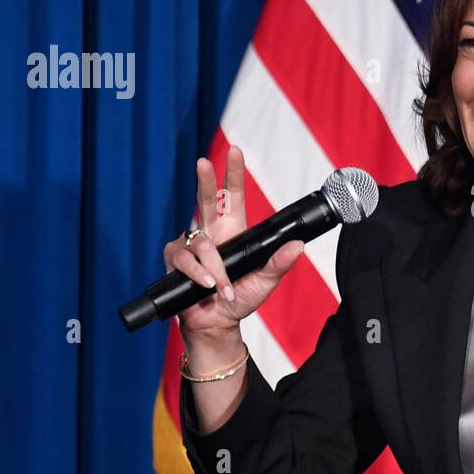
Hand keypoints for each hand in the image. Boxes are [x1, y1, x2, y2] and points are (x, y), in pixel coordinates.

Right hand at [163, 146, 305, 340]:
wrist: (216, 323)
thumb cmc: (240, 298)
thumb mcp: (265, 281)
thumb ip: (279, 263)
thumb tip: (298, 246)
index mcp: (233, 231)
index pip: (233, 196)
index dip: (233, 174)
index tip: (236, 150)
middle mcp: (211, 233)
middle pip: (206, 199)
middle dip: (205, 179)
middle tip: (203, 162)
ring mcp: (191, 246)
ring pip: (199, 242)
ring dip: (214, 267)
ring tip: (224, 287)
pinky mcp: (175, 262)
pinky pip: (184, 259)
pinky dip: (199, 274)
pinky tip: (208, 286)